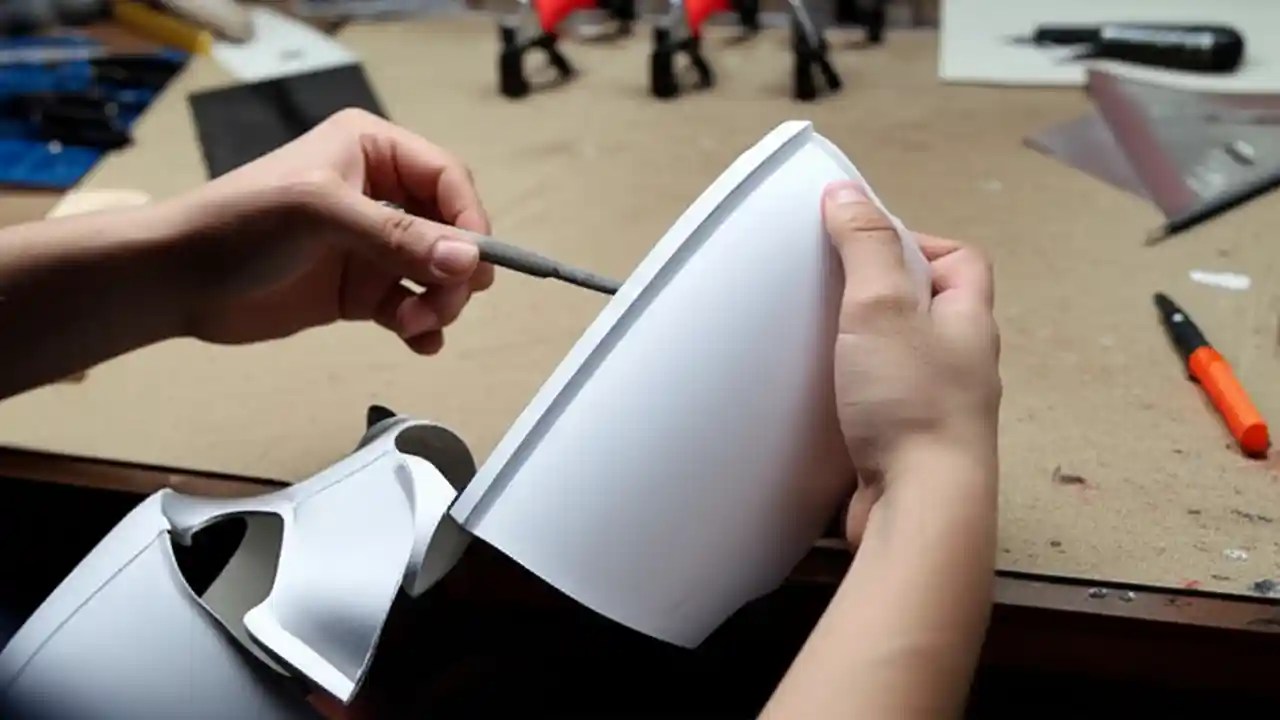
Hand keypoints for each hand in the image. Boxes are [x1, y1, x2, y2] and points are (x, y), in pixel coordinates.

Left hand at [164, 108, 493, 353]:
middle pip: (451, 230)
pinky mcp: (359, 289)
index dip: (469, 221)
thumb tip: (470, 261)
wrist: (175, 281)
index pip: (448, 179)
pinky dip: (423, 325)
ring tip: (416, 326)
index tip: (475, 266)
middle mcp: (379, 192)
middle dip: (456, 271)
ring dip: (439, 303)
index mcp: (372, 149)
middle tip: (442, 305)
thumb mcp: (320, 214)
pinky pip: (411, 305)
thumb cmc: (237, 225)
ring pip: (437, 273)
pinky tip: (418, 341)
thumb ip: (398, 237)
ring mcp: (370, 244)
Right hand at [822, 180, 1000, 545]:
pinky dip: (855, 398)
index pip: (961, 260)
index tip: (865, 242)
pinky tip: (825, 402)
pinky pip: (883, 406)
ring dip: (867, 350)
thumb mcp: (881, 305)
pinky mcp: (907, 448)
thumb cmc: (913, 407)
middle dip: (884, 296)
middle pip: (930, 310)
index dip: (917, 241)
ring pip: (904, 361)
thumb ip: (865, 246)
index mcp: (968, 322)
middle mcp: (961, 364)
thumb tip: (848, 194)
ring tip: (823, 345)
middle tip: (836, 292)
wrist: (920, 507)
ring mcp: (937, 409)